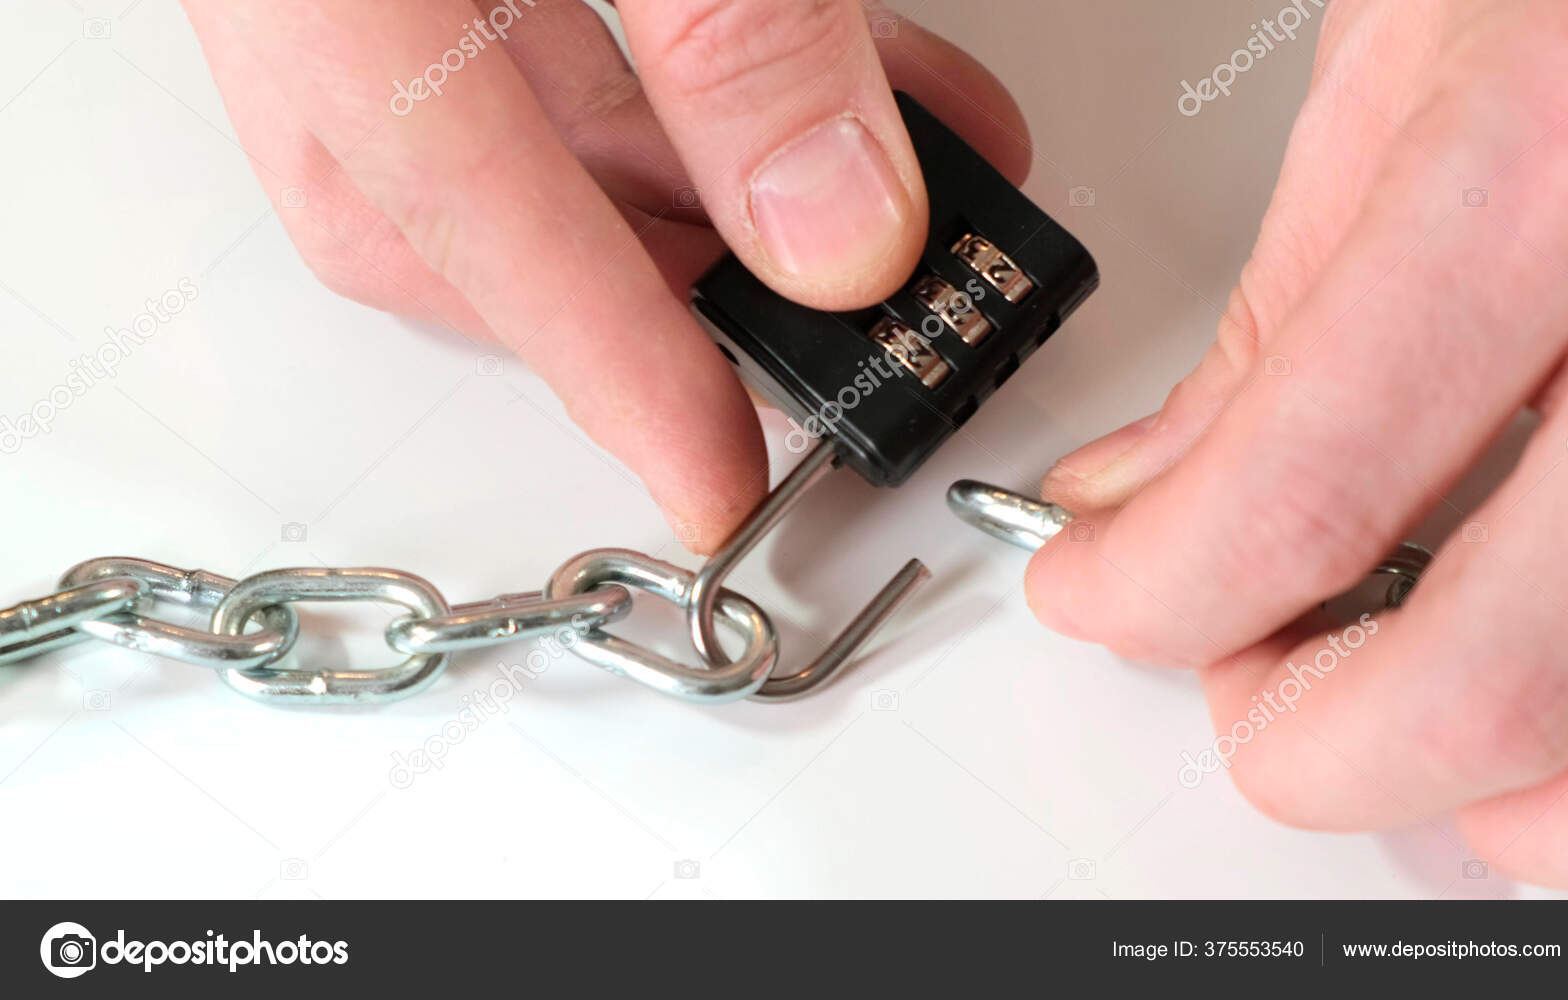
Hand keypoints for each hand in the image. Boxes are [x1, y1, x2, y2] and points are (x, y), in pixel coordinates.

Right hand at [181, 0, 1029, 548]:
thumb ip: (731, 29)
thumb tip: (835, 225)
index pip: (470, 213)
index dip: (609, 363)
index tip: (715, 479)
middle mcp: (319, 1)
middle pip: (490, 209)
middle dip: (675, 293)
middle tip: (825, 347)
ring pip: (530, 136)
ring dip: (718, 189)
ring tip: (891, 208)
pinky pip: (549, 43)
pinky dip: (694, 88)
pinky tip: (839, 86)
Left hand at [1026, 0, 1567, 889]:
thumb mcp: (1397, 91)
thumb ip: (1268, 329)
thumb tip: (1139, 501)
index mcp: (1550, 173)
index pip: (1295, 498)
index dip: (1150, 592)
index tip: (1095, 590)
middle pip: (1484, 688)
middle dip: (1305, 741)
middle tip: (1245, 679)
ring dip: (1471, 786)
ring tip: (1388, 689)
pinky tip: (1519, 659)